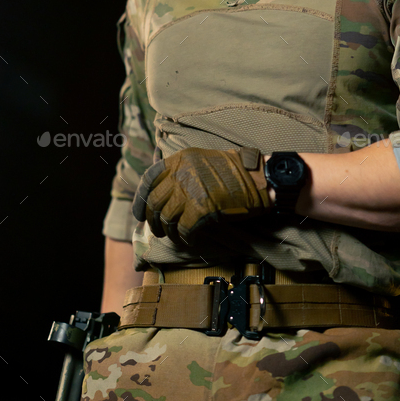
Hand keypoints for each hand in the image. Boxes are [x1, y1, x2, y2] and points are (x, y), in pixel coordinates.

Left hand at [132, 147, 271, 243]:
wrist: (259, 180)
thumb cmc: (235, 173)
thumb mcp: (202, 162)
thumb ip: (182, 173)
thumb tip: (164, 195)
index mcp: (180, 160)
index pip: (149, 180)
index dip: (141, 199)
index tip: (140, 213)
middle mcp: (181, 173)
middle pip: (155, 202)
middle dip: (153, 219)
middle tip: (156, 230)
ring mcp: (190, 191)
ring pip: (167, 218)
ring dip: (169, 231)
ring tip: (174, 237)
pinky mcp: (201, 209)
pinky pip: (184, 229)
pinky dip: (185, 237)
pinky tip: (190, 240)